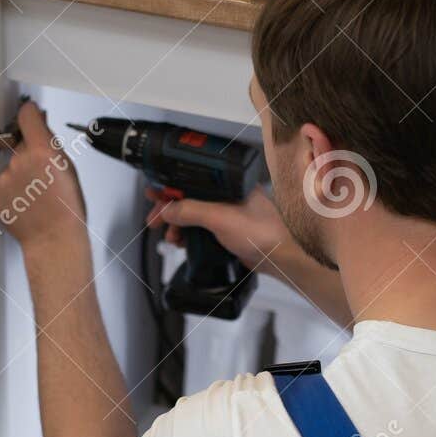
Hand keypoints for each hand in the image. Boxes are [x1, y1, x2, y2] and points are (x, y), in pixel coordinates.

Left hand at [0, 101, 88, 252]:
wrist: (54, 240)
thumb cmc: (67, 210)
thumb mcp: (69, 170)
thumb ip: (52, 145)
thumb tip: (41, 127)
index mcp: (43, 152)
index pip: (27, 116)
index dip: (30, 115)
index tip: (29, 115)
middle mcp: (20, 161)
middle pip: (19, 144)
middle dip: (28, 154)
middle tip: (41, 176)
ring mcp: (3, 178)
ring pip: (8, 166)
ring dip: (17, 175)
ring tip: (33, 195)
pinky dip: (7, 191)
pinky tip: (22, 202)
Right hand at [146, 186, 286, 273]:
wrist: (280, 257)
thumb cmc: (263, 231)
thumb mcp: (219, 217)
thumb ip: (190, 211)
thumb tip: (168, 210)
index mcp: (228, 183)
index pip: (192, 179)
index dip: (171, 187)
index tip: (155, 194)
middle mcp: (227, 196)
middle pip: (189, 198)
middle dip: (170, 210)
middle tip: (155, 220)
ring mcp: (227, 214)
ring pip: (194, 216)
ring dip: (178, 225)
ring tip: (170, 236)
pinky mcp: (227, 231)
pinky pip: (201, 230)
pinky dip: (189, 235)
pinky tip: (182, 241)